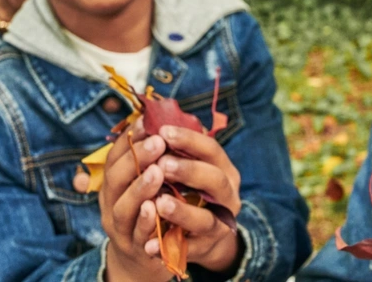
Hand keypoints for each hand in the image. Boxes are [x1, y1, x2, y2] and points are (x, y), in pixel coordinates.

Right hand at [100, 122, 171, 281]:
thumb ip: (146, 161)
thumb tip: (153, 121)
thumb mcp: (141, 185)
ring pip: (123, 208)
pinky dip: (146, 222)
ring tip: (158, 172)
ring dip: (139, 189)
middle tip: (158, 142)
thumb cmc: (145, 213)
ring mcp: (121, 229)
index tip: (146, 121)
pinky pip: (139, 236)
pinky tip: (156, 208)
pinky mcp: (136, 250)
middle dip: (136, 159)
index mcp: (112, 185)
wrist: (142, 260)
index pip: (115, 157)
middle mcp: (111, 205)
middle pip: (115, 179)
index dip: (129, 139)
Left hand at [146, 125, 242, 272]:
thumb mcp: (187, 167)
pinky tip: (148, 246)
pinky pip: (189, 251)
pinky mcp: (206, 249)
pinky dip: (167, 248)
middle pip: (215, 180)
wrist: (202, 236)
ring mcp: (219, 224)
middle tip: (161, 165)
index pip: (211, 149)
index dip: (189, 140)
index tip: (163, 131)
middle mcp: (226, 195)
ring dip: (182, 211)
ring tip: (159, 203)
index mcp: (222, 169)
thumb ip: (172, 148)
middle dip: (188, 171)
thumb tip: (145, 120)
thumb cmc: (189, 190)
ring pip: (206, 219)